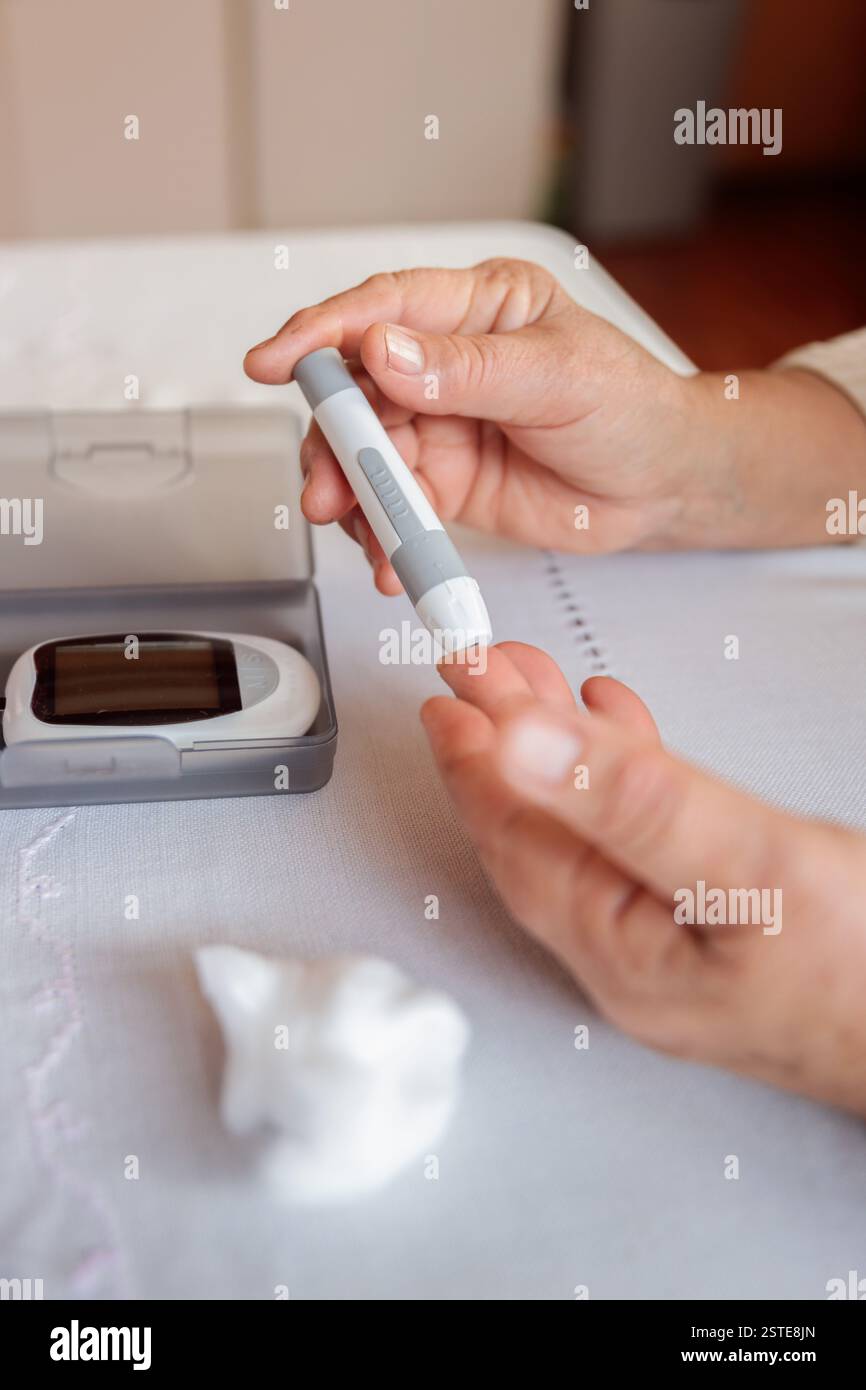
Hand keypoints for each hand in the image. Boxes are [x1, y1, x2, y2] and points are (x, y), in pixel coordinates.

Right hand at [244, 259, 865, 589]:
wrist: (663, 488)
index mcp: (477, 306)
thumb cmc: (631, 409)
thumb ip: (470, 370)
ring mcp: (439, 422)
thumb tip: (386, 353)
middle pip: (358, 390)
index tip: (274, 361)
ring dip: (351, 493)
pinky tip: (389, 559)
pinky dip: (381, 533)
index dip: (321, 333)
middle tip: (326, 485)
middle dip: (335, 440)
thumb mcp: (559, 377)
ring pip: (365, 453)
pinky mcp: (442, 481)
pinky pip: (391, 504)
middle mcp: (445, 359)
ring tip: (359, 531)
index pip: (383, 308)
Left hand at [421, 641, 865, 1115]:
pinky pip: (636, 839)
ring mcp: (669, 940)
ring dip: (556, 750)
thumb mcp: (746, 868)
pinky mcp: (711, 920)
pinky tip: (616, 728)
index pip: (517, 837)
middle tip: (485, 663)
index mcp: (618, 952)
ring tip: (536, 680)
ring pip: (584, 830)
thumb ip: (630, 802)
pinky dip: (618, 775)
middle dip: (505, 742)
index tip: (450, 683)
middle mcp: (628, 954)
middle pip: (539, 832)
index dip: (475, 756)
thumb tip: (520, 744)